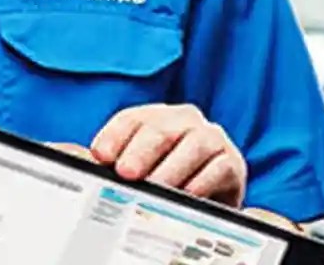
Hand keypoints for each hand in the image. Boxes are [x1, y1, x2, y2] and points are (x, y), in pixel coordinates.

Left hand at [89, 103, 247, 207]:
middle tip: (126, 172)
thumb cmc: (168, 184)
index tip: (99, 155)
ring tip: (155, 188)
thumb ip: (117, 168)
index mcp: (156, 118)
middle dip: (141, 151)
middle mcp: (185, 121)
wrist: (212, 204)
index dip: (114, 136)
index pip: (131, 119)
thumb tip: (89, 170)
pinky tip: (187, 195)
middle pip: (160, 129)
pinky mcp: (233, 163)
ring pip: (193, 145)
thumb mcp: (142, 173)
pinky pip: (219, 168)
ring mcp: (211, 139)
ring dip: (171, 169)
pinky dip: (202, 182)